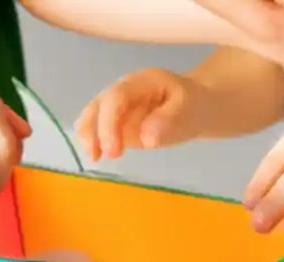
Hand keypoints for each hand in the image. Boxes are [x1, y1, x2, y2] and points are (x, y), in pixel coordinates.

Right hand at [75, 68, 208, 160]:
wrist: (196, 105)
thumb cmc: (192, 106)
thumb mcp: (189, 110)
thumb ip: (170, 121)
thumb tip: (147, 138)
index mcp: (141, 82)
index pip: (117, 97)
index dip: (109, 124)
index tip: (113, 152)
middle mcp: (123, 90)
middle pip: (99, 104)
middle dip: (94, 130)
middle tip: (98, 156)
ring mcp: (117, 105)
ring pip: (92, 114)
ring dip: (87, 135)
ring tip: (94, 157)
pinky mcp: (115, 121)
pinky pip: (96, 127)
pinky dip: (91, 140)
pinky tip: (96, 156)